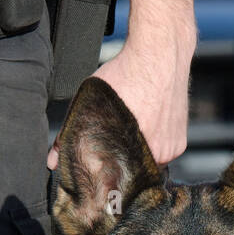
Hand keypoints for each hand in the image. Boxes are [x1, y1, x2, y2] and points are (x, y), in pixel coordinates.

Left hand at [48, 24, 194, 169]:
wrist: (161, 55)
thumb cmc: (125, 75)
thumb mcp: (89, 103)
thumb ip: (68, 135)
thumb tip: (52, 161)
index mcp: (131, 153)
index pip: (116, 179)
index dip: (106, 175)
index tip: (101, 170)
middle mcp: (156, 157)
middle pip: (133, 173)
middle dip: (121, 163)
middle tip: (114, 144)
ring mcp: (170, 151)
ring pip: (149, 163)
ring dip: (138, 153)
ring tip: (130, 131)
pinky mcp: (180, 143)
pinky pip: (164, 152)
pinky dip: (155, 143)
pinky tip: (147, 124)